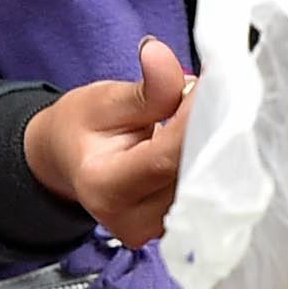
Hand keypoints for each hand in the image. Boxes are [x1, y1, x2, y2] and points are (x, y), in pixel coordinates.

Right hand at [25, 37, 196, 246]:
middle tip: (219, 91)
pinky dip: (211, 162)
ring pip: (206, 185)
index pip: (166, 155)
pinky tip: (207, 139)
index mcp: (105, 189)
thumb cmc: (83, 129)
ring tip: (207, 114)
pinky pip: (207, 193)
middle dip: (211, 129)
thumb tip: (162, 55)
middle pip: (191, 174)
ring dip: (215, 145)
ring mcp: (155, 233)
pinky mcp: (174, 233)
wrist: (68, 163)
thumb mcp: (104, 101)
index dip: (196, 117)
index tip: (215, 81)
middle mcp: (132, 221)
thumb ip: (144, 88)